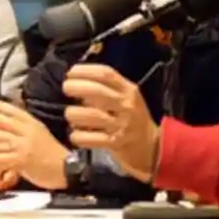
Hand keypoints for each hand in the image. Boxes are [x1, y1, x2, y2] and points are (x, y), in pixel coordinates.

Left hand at [0, 98, 68, 189]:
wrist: (68, 169)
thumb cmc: (49, 154)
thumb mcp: (33, 135)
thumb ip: (12, 131)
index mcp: (29, 123)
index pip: (8, 109)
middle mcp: (26, 130)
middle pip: (1, 120)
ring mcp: (25, 144)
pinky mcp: (24, 160)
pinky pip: (2, 160)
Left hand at [62, 64, 158, 181]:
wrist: (152, 147)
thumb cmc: (132, 118)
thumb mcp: (125, 98)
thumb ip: (106, 88)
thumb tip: (76, 82)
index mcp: (128, 90)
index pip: (105, 73)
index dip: (84, 71)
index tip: (71, 72)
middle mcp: (126, 105)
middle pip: (97, 91)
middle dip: (76, 87)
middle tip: (66, 88)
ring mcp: (122, 125)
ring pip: (91, 115)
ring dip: (74, 114)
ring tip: (71, 115)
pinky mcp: (116, 143)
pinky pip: (90, 138)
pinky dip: (78, 136)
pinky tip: (75, 134)